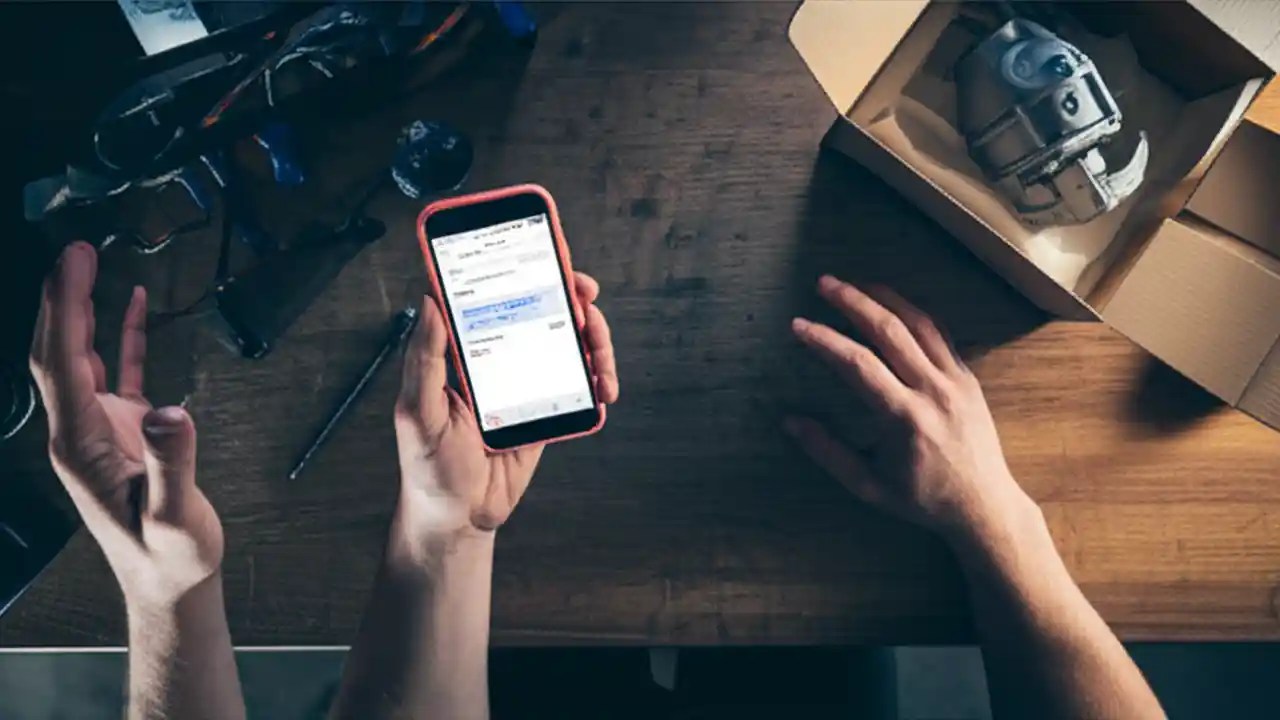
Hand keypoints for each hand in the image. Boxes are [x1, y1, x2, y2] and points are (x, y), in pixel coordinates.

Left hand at [29, 242, 222, 605]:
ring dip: (81, 311)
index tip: (73, 265)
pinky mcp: (122, 433)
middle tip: (76, 249)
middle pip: (57, 351)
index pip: (63, 363)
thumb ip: (171, 462)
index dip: (64, 309)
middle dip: (62, 298)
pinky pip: (114, 373)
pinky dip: (118, 337)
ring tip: (90, 264)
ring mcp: (98, 430)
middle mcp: (79, 432)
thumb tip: (168, 411)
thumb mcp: (174, 515)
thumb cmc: (169, 556)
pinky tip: (130, 308)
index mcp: (81, 445)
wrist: (169, 584)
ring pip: (79, 357)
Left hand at [393, 272, 619, 539]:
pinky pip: (581, 383)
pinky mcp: (549, 409)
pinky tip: (604, 386)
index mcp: (464, 351)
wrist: (460, 519)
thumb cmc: (427, 468)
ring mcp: (526, 382)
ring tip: (601, 354)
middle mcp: (498, 358)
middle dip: (571, 297)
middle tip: (585, 298)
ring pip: (568, 343)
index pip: (493, 294)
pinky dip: (600, 378)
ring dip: (594, 339)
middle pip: (542, 310)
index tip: (543, 253)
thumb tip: (428, 302)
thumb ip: (425, 360)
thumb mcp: (416, 412)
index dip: (518, 268)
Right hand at [785, 275, 1032, 538]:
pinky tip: (892, 303)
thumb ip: (828, 452)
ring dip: (884, 297)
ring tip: (855, 283)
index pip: (858, 365)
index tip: (798, 325)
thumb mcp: (868, 486)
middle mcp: (933, 391)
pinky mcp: (967, 376)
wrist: (983, 504)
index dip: (825, 341)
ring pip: (919, 322)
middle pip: (889, 330)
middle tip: (824, 283)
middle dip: (853, 301)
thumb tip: (790, 421)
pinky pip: (940, 333)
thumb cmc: (922, 499)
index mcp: (905, 418)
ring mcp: (955, 380)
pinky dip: (913, 312)